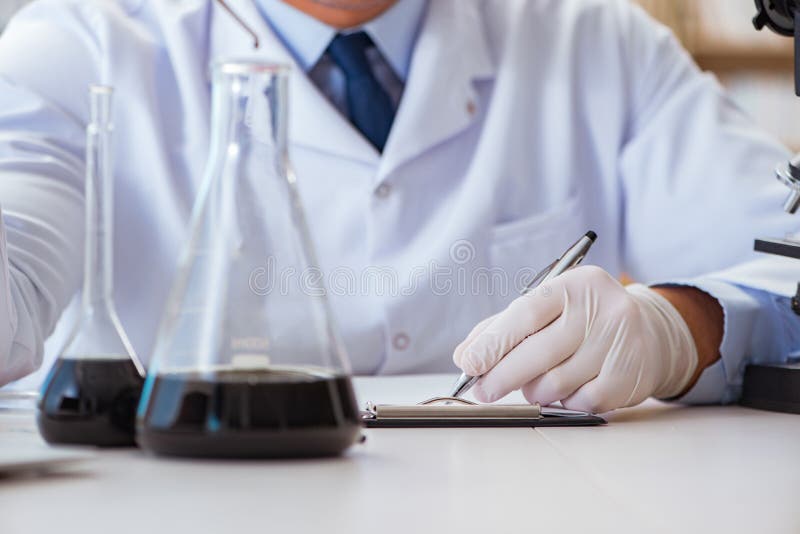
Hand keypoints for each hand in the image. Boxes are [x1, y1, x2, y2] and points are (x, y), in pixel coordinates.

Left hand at [452, 266, 699, 412]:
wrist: (649, 333)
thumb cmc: (582, 320)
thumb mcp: (547, 309)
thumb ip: (502, 328)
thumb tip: (464, 356)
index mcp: (574, 285)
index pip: (526, 313)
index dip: (493, 341)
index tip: (468, 364)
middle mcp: (601, 309)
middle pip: (538, 352)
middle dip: (501, 376)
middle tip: (482, 391)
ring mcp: (619, 343)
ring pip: (555, 383)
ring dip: (534, 391)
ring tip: (534, 384)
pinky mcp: (629, 377)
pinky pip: (578, 402)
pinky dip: (562, 402)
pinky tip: (566, 389)